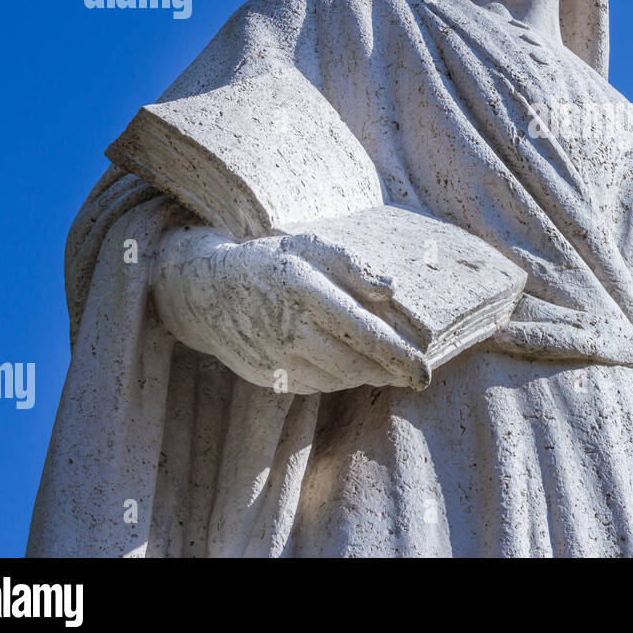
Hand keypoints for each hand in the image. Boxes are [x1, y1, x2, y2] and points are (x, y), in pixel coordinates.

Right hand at [151, 224, 430, 393]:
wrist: (207, 294)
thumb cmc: (271, 263)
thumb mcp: (309, 246)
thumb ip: (352, 265)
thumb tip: (390, 288)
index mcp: (304, 290)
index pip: (362, 331)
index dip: (398, 355)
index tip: (425, 370)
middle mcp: (288, 328)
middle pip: (353, 365)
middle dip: (389, 373)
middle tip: (415, 374)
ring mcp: (275, 358)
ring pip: (337, 380)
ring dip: (366, 376)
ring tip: (385, 367)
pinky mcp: (268, 377)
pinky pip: (315, 386)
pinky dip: (339, 379)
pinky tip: (349, 365)